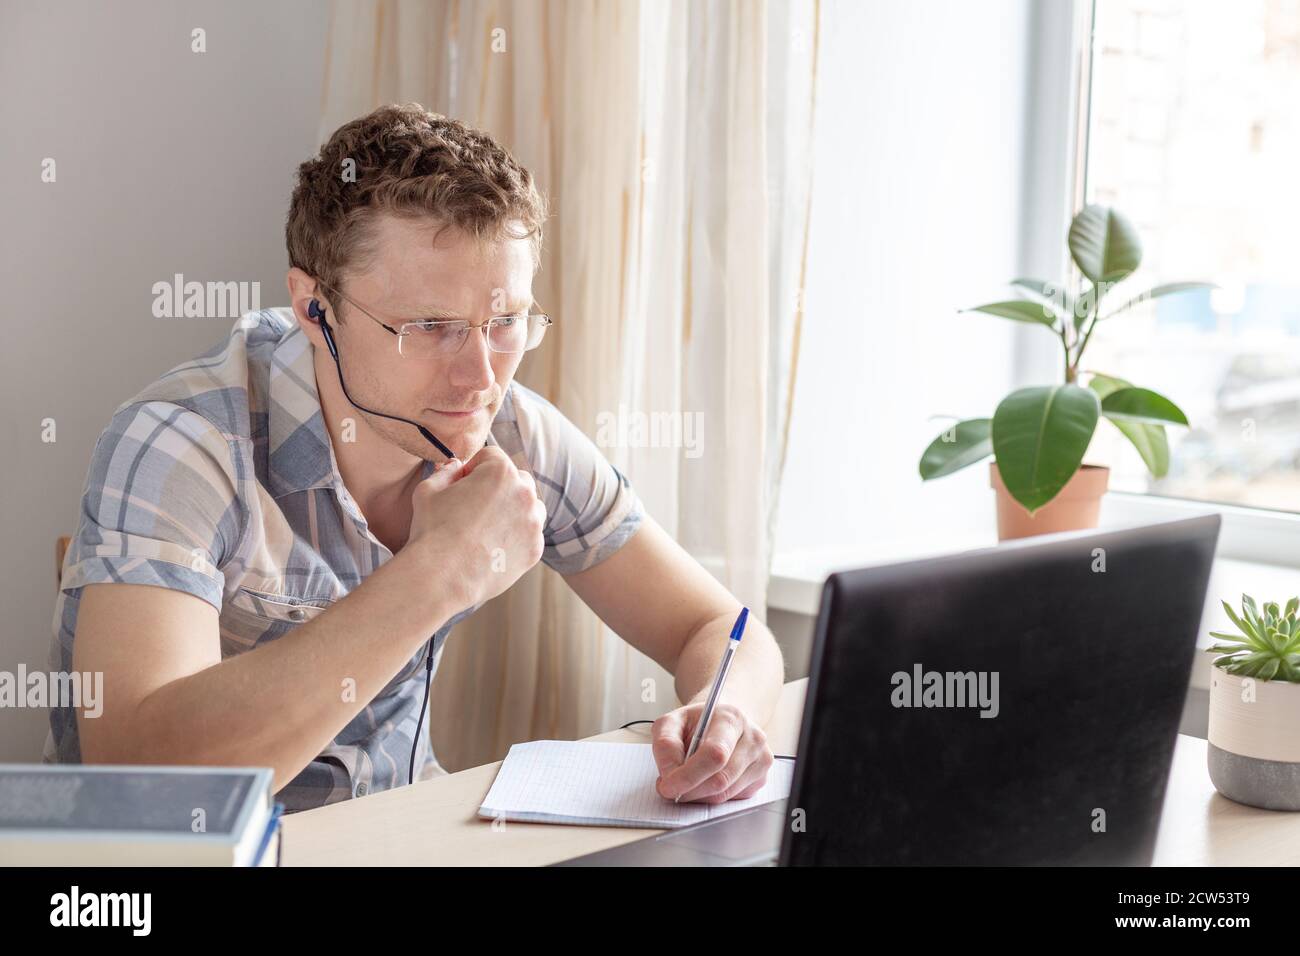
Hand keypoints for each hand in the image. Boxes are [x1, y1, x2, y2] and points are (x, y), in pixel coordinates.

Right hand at [406, 446, 545, 608]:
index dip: (472, 468)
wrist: (441, 577)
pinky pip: (528, 534)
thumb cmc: (432, 531)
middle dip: (497, 487)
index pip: (492, 457)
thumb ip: (447, 471)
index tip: (461, 486)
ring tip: (484, 527)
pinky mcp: (535, 549)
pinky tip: (491, 547)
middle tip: (473, 507)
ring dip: (512, 510)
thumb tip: (457, 465)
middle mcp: (524, 493)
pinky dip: (515, 537)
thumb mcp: (428, 490)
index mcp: (501, 472)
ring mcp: (533, 523)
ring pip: (528, 506)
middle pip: (515, 479)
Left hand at [651, 701, 774, 803]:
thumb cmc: (698, 722)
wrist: (723, 721)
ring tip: (686, 781)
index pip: (715, 754)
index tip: (667, 786)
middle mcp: (752, 738)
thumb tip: (669, 773)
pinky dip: (711, 796)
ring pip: (725, 794)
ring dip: (698, 795)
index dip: (689, 775)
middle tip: (669, 788)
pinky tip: (705, 781)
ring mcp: (761, 760)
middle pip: (721, 779)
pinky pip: (732, 799)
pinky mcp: (761, 778)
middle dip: (690, 790)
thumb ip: (666, 744)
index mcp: (731, 718)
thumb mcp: (673, 722)